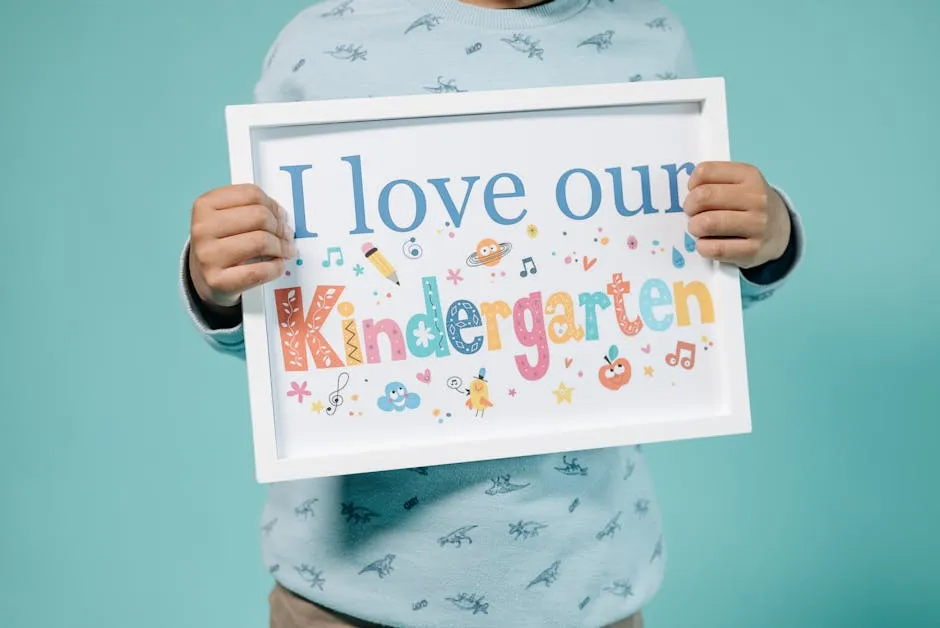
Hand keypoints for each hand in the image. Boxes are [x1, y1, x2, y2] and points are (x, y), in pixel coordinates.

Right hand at [188, 184, 295, 309]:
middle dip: (280, 227)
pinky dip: (276, 267)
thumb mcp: (225, 218)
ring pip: (262, 242)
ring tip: (286, 250)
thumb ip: (250, 209)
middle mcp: (203, 229)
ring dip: (282, 247)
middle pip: (259, 217)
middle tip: (287, 235)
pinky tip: (278, 265)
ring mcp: (208, 255)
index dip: (273, 205)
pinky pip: (259, 271)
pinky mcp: (218, 280)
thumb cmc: (220, 245)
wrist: (203, 278)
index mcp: (205, 205)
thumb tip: (282, 215)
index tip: (281, 215)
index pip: (251, 194)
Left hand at [684, 162, 790, 268]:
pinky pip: (714, 249)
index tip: (694, 192)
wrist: (780, 230)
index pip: (705, 171)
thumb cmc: (748, 205)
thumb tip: (686, 194)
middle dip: (689, 207)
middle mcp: (757, 198)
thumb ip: (714, 182)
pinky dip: (702, 247)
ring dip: (694, 227)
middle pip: (703, 196)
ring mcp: (757, 225)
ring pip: (707, 223)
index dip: (691, 184)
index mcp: (749, 175)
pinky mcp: (753, 250)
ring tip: (699, 229)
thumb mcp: (739, 184)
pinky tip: (706, 244)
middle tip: (692, 213)